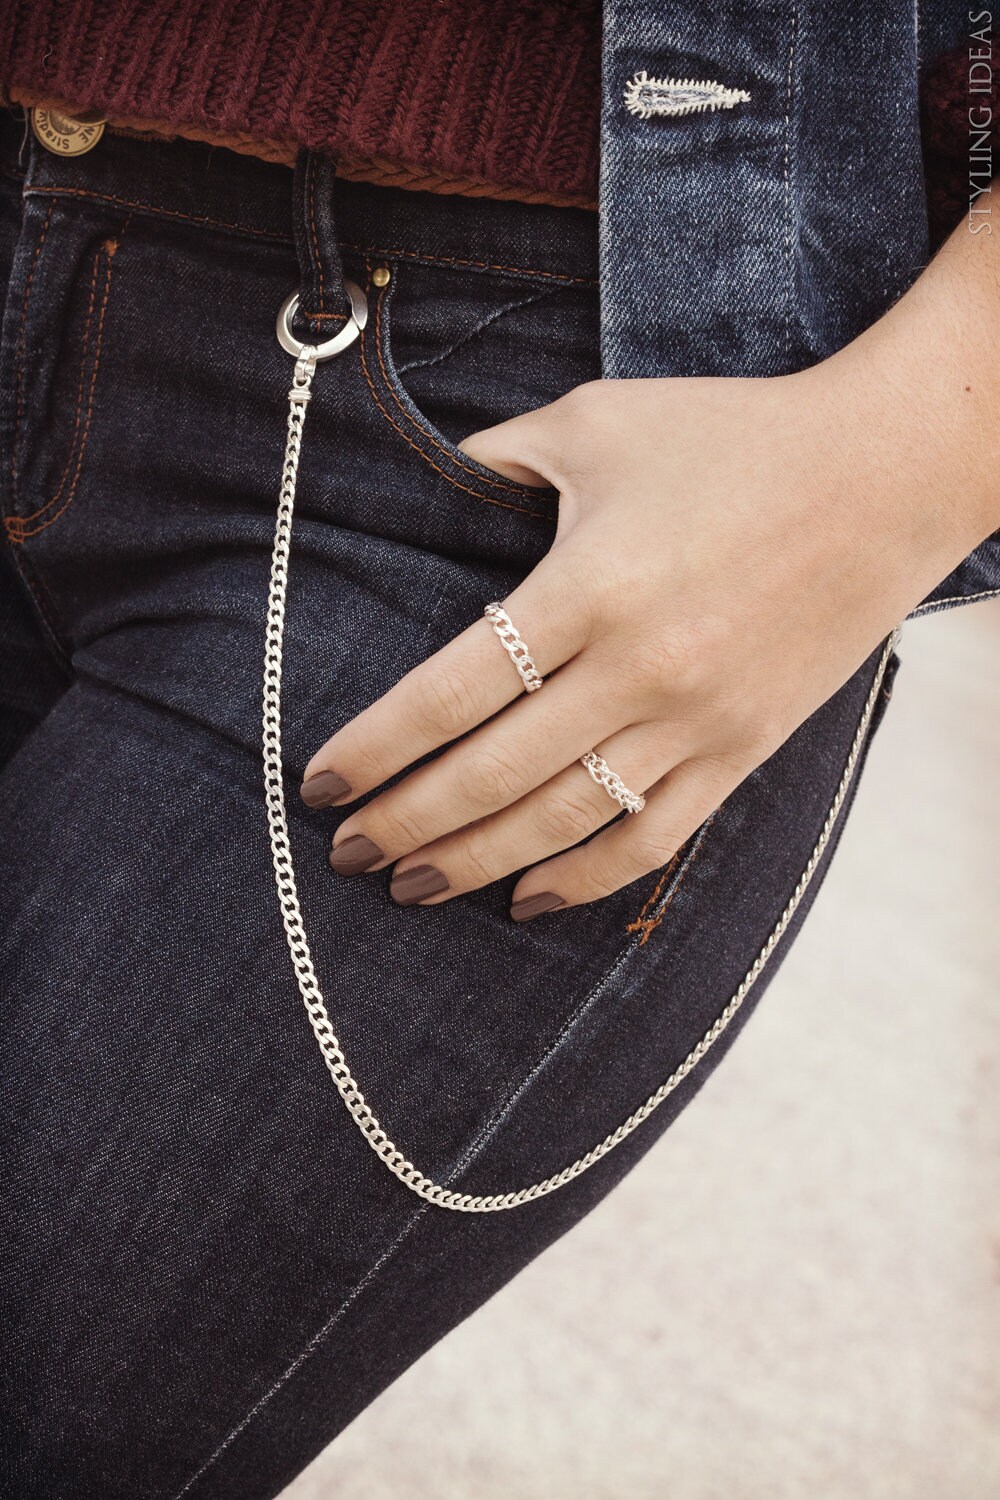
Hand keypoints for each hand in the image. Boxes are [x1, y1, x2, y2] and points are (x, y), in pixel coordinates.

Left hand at [300, 218, 999, 918]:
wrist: (889, 473)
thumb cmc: (738, 436)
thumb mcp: (600, 419)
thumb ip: (500, 454)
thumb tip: (432, 478)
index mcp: (589, 584)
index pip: (450, 692)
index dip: (375, 748)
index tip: (320, 783)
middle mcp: (639, 668)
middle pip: (491, 776)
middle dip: (404, 823)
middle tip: (345, 854)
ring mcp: (696, 721)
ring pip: (562, 823)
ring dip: (474, 865)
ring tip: (409, 886)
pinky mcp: (742, 750)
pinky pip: (651, 839)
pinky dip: (581, 880)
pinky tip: (525, 899)